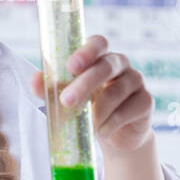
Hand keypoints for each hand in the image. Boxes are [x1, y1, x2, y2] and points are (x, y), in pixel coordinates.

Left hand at [29, 34, 153, 153]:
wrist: (116, 136)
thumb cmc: (88, 109)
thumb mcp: (67, 99)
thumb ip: (50, 88)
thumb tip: (33, 80)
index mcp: (100, 57)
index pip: (98, 43)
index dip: (86, 51)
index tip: (71, 65)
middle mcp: (120, 65)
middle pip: (106, 66)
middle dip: (85, 84)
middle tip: (67, 101)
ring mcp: (136, 81)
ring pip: (117, 91)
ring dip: (98, 110)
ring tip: (88, 125)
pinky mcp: (146, 101)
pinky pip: (129, 110)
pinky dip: (112, 122)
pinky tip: (103, 131)